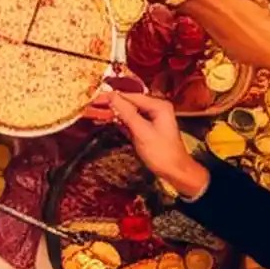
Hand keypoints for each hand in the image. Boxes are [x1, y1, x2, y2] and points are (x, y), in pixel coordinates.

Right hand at [90, 92, 209, 197]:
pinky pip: (132, 120)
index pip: (131, 96)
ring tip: (97, 112)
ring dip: (115, 113)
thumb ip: (127, 113)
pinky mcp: (148, 128)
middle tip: (93, 106)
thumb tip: (111, 97)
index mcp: (158, 106)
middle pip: (130, 102)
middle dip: (112, 104)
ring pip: (130, 111)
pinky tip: (109, 121)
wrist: (175, 172)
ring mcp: (153, 118)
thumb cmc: (161, 153)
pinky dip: (121, 121)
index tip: (95, 99)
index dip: (112, 97)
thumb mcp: (142, 132)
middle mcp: (157, 108)